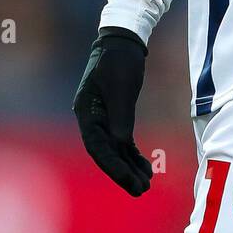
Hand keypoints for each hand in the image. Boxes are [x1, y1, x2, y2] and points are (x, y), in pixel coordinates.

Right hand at [72, 28, 153, 196]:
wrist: (122, 42)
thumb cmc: (119, 61)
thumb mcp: (122, 87)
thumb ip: (120, 116)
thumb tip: (120, 144)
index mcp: (86, 112)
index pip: (98, 147)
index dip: (113, 166)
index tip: (129, 181)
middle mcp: (91, 119)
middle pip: (105, 153)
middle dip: (122, 173)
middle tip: (140, 190)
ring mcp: (102, 119)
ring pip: (115, 150)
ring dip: (129, 167)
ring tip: (145, 184)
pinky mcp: (115, 116)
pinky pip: (123, 142)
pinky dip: (133, 155)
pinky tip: (145, 168)